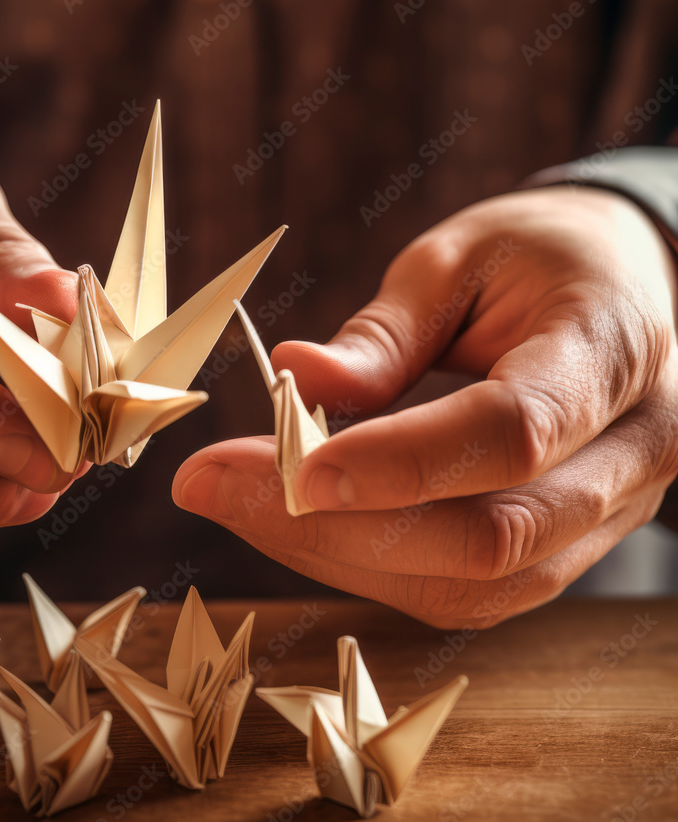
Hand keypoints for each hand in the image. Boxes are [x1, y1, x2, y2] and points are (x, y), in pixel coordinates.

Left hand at [173, 187, 677, 626]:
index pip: (513, 432)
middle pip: (490, 535)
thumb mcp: (457, 259)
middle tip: (213, 486)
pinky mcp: (566, 545)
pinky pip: (471, 588)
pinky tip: (298, 522)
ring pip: (476, 583)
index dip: (399, 462)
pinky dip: (374, 563)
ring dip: (341, 555)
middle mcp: (632, 452)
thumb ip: (385, 335)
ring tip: (238, 500)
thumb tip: (294, 378)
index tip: (289, 469)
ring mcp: (609, 513)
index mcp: (609, 353)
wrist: (621, 285)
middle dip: (339, 526)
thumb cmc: (535, 257)